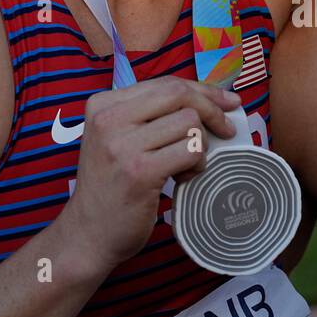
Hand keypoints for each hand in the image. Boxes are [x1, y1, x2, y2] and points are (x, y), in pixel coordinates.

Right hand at [63, 78, 239, 267]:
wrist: (88, 232)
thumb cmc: (113, 186)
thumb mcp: (118, 139)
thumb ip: (152, 116)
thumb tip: (211, 99)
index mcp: (103, 105)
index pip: (166, 83)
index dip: (203, 90)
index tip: (227, 101)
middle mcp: (109, 119)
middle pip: (180, 95)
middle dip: (213, 110)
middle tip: (227, 129)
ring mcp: (122, 146)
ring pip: (190, 123)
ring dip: (201, 146)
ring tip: (186, 165)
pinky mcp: (140, 172)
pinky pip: (191, 151)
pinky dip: (197, 164)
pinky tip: (184, 178)